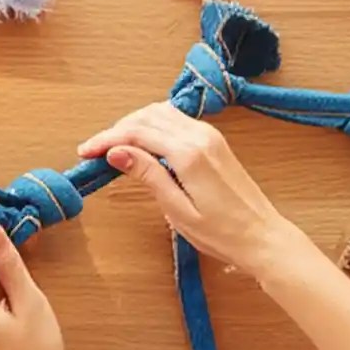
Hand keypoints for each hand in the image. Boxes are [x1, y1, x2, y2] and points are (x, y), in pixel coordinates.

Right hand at [77, 102, 301, 278]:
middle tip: (95, 150)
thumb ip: (149, 175)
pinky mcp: (215, 141)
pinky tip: (142, 145)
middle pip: (148, 115)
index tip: (86, 152)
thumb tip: (117, 152)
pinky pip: (177, 121)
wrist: (263, 236)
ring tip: (114, 147)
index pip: (138, 132)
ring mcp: (210, 135)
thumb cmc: (222, 233)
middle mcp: (201, 136)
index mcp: (190, 153)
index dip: (107, 139)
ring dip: (135, 124)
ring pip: (163, 113)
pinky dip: (154, 127)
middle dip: (118, 129)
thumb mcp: (178, 210)